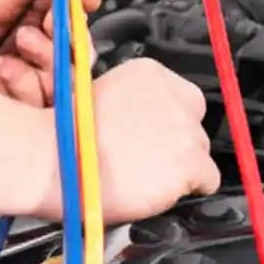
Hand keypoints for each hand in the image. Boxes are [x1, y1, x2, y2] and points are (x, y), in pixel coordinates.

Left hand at [0, 0, 100, 105]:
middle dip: (69, 30)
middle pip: (79, 42)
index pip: (71, 4)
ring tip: (18, 43)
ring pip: (69, 72)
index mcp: (33, 16)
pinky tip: (3, 71)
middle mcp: (40, 46)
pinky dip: (27, 82)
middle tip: (45, 22)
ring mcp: (35, 78)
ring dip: (48, 55)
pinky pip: (46, 99)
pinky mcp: (25, 107)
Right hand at [83, 58, 219, 223]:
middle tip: (149, 159)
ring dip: (181, 166)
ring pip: (200, 152)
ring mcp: (184, 129)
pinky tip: (163, 190)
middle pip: (193, 124)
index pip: (180, 98)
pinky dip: (191, 188)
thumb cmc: (68, 136)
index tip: (152, 135)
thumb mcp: (101, 96)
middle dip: (176, 142)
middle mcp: (173, 96)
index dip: (167, 121)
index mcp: (150, 73)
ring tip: (147, 177)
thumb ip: (133, 103)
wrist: (56, 159)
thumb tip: (143, 123)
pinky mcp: (190, 162)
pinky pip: (208, 180)